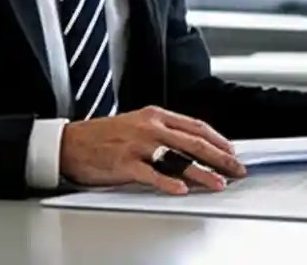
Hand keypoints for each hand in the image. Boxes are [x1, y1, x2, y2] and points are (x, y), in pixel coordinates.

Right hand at [60, 106, 246, 194]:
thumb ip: (164, 133)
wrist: (70, 143)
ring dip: (201, 173)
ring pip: (178, 159)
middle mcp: (150, 127)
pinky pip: (151, 174)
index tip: (232, 152)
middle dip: (219, 157)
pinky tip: (181, 190)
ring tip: (218, 183)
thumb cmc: (104, 136)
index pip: (196, 126)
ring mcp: (137, 145)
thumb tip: (192, 147)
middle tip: (235, 169)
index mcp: (156, 115)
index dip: (218, 140)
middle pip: (193, 142)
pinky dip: (168, 183)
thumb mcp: (138, 125)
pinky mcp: (124, 163)